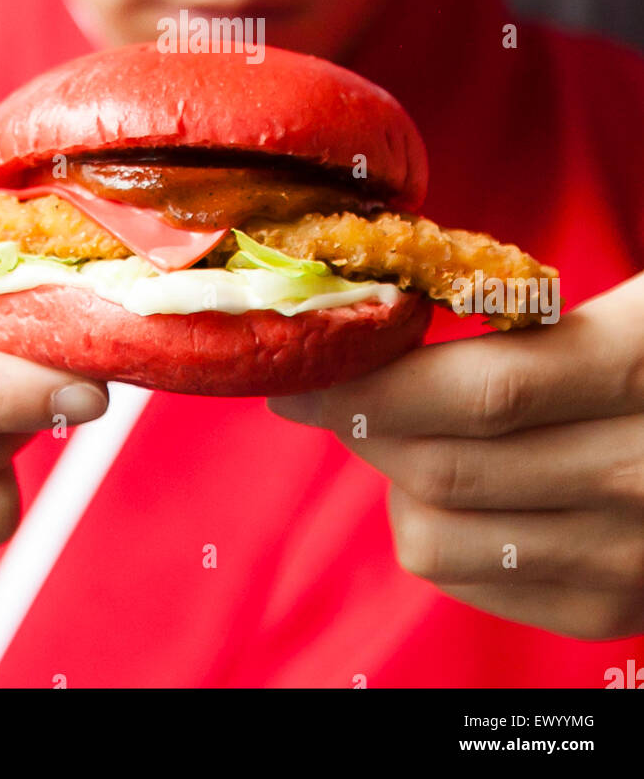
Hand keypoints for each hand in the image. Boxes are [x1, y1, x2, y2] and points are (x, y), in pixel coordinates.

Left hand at [269, 272, 643, 639]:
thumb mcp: (628, 304)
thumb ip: (516, 310)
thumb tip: (373, 306)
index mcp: (641, 372)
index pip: (480, 394)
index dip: (373, 380)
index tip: (303, 359)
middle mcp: (640, 478)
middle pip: (443, 468)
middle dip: (358, 422)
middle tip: (327, 384)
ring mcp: (628, 559)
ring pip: (437, 538)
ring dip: (391, 475)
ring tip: (404, 428)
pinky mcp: (612, 609)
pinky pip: (467, 580)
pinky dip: (434, 527)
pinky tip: (457, 480)